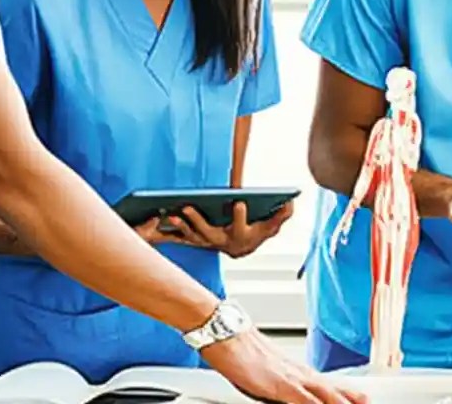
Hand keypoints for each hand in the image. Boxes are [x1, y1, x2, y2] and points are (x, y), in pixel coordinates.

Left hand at [136, 202, 292, 257]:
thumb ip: (282, 215)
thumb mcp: (273, 224)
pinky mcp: (196, 240)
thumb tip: (290, 202)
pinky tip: (161, 218)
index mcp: (241, 236)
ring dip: (179, 226)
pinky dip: (170, 230)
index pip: (242, 227)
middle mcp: (222, 242)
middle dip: (196, 221)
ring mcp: (207, 242)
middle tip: (187, 207)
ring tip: (170, 212)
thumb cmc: (257, 232)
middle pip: (208, 233)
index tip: (240, 202)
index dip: (241, 216)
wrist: (243, 249)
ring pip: (191, 236)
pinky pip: (181, 236)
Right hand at [199, 329, 367, 403]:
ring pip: (326, 394)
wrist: (225, 332)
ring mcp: (292, 378)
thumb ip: (280, 385)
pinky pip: (304, 400)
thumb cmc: (239, 351)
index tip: (361, 398)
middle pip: (334, 389)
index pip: (329, 385)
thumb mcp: (263, 374)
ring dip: (342, 402)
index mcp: (297, 371)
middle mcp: (299, 373)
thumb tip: (287, 394)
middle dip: (352, 398)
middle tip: (369, 402)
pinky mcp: (280, 384)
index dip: (346, 393)